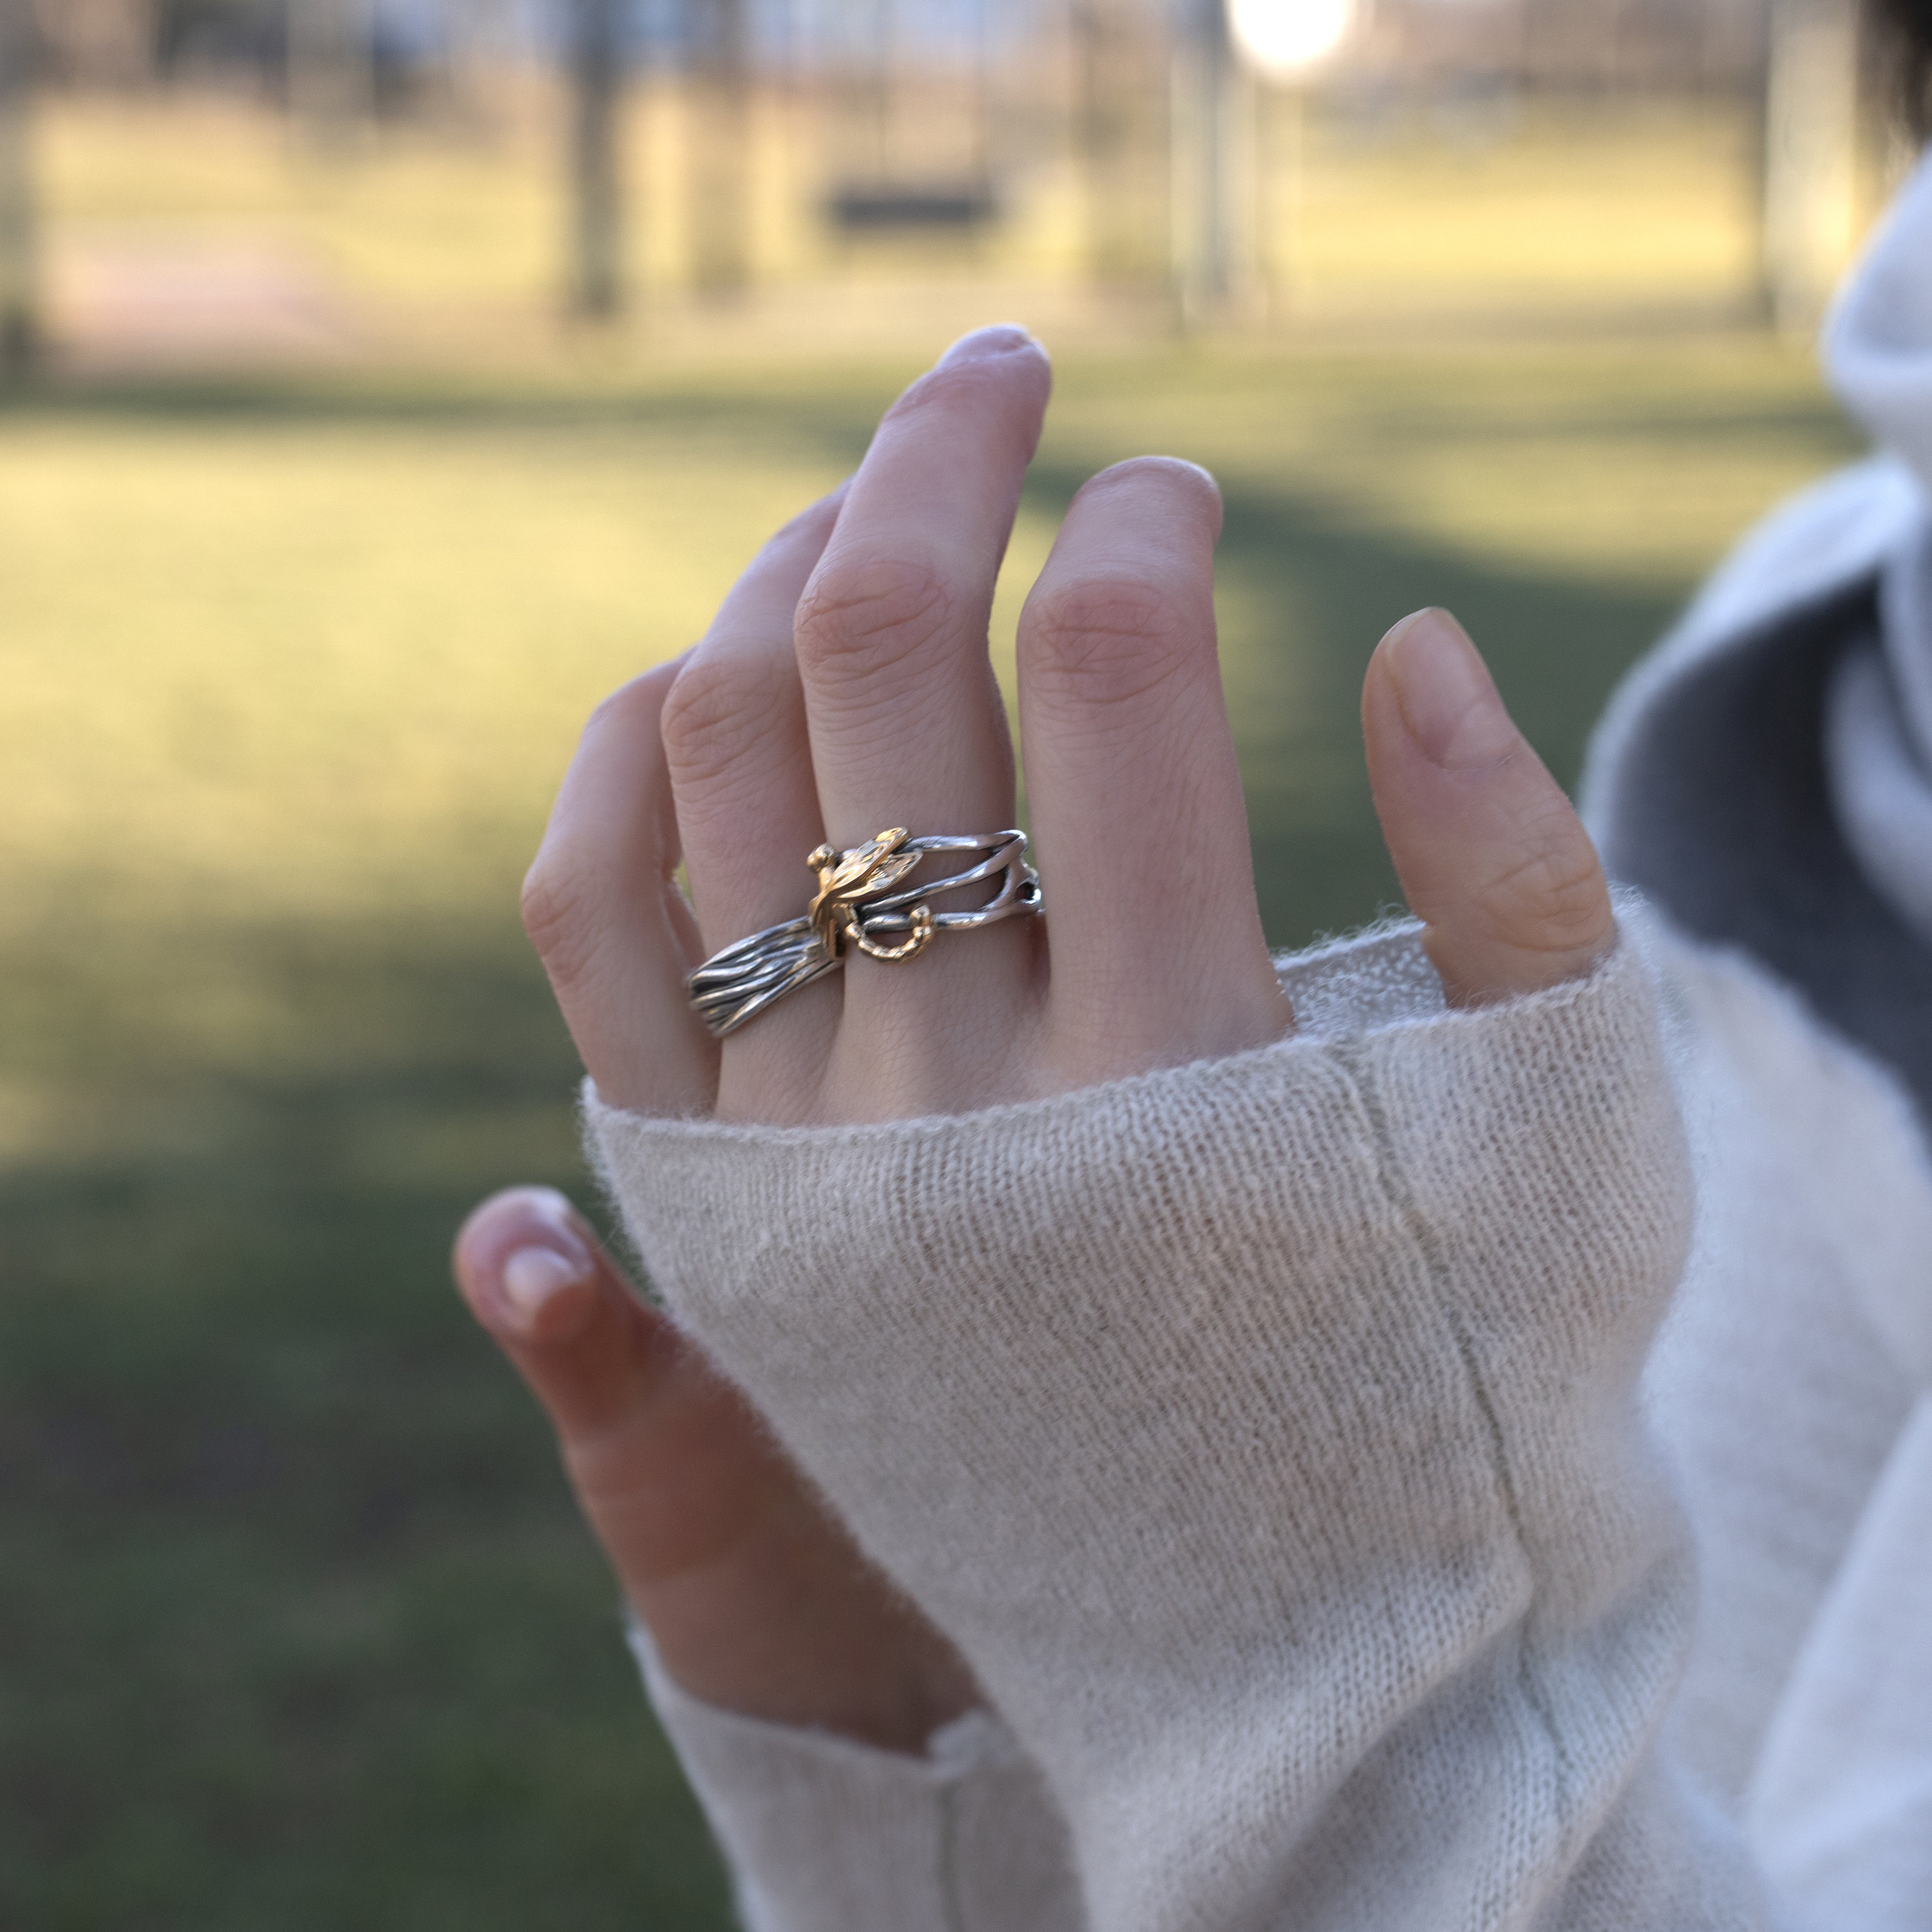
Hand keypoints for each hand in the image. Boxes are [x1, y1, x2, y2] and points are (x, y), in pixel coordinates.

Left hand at [467, 323, 1615, 1740]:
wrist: (1229, 1644)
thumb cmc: (1411, 1381)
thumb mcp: (1545, 1160)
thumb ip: (1524, 896)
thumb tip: (1420, 646)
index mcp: (1176, 1065)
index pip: (1116, 672)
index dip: (1143, 519)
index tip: (1177, 486)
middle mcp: (953, 1091)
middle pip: (889, 653)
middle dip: (945, 454)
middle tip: (1002, 368)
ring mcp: (799, 1134)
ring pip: (718, 744)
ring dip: (782, 568)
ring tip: (855, 498)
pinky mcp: (707, 1183)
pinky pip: (593, 913)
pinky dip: (627, 754)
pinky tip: (704, 667)